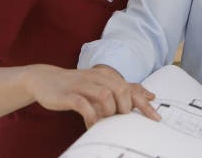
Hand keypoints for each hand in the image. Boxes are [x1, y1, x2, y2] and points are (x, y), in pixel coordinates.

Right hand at [24, 64, 160, 127]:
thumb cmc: (78, 85)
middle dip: (125, 107)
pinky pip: (83, 105)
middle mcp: (98, 77)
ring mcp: (83, 85)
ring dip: (109, 111)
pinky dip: (91, 116)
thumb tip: (150, 95)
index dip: (145, 105)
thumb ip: (125, 89)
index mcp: (108, 76)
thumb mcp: (103, 84)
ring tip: (104, 121)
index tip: (156, 118)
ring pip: (106, 96)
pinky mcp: (69, 94)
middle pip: (122, 91)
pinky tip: (91, 124)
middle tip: (119, 118)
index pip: (132, 89)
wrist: (45, 79)